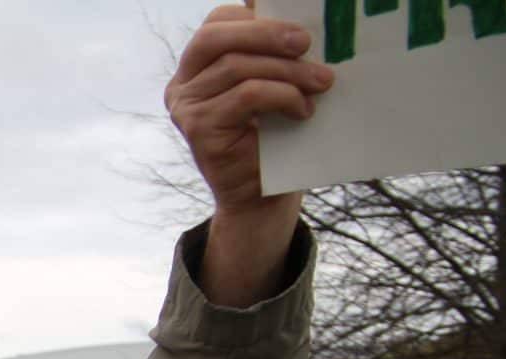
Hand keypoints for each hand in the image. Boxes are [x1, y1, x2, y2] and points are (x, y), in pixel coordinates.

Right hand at [166, 6, 329, 302]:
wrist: (261, 194)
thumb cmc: (273, 134)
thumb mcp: (273, 84)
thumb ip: (272, 53)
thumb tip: (299, 16)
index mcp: (198, 65)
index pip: (218, 22)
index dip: (256, 17)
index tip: (299, 26)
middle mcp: (183, 83)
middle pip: (216, 36)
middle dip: (267, 33)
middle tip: (307, 43)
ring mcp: (186, 107)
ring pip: (238, 66)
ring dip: (289, 71)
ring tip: (322, 83)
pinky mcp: (198, 129)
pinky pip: (245, 95)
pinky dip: (282, 96)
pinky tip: (302, 110)